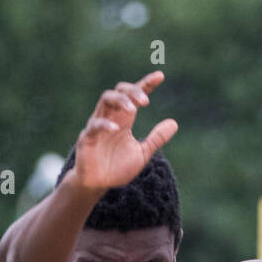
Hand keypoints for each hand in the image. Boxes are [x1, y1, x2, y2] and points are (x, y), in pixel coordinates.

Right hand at [72, 72, 177, 194]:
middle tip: (146, 101)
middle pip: (119, 90)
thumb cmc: (117, 168)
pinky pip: (94, 125)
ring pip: (105, 99)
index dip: (146, 84)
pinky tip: (115, 129)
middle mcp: (111, 117)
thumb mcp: (142, 154)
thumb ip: (156, 138)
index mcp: (124, 119)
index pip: (134, 96)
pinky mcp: (87, 138)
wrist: (98, 185)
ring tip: (133, 109)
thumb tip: (174, 123)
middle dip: (133, 91)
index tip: (160, 76)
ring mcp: (98, 125)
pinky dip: (105, 124)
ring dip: (120, 100)